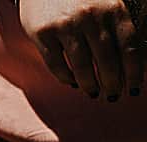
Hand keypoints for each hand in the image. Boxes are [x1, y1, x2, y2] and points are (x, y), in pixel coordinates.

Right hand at [20, 0, 143, 98]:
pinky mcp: (42, 32)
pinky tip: (72, 82)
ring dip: (90, 84)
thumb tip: (135, 62)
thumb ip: (122, 26)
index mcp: (113, 7)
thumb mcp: (108, 3)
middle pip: (107, 59)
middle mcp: (91, 16)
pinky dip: (65, 77)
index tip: (134, 89)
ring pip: (82, 65)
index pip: (130, 46)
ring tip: (93, 92)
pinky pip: (56, 64)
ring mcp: (65, 24)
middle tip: (113, 95)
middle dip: (112, 83)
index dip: (134, 72)